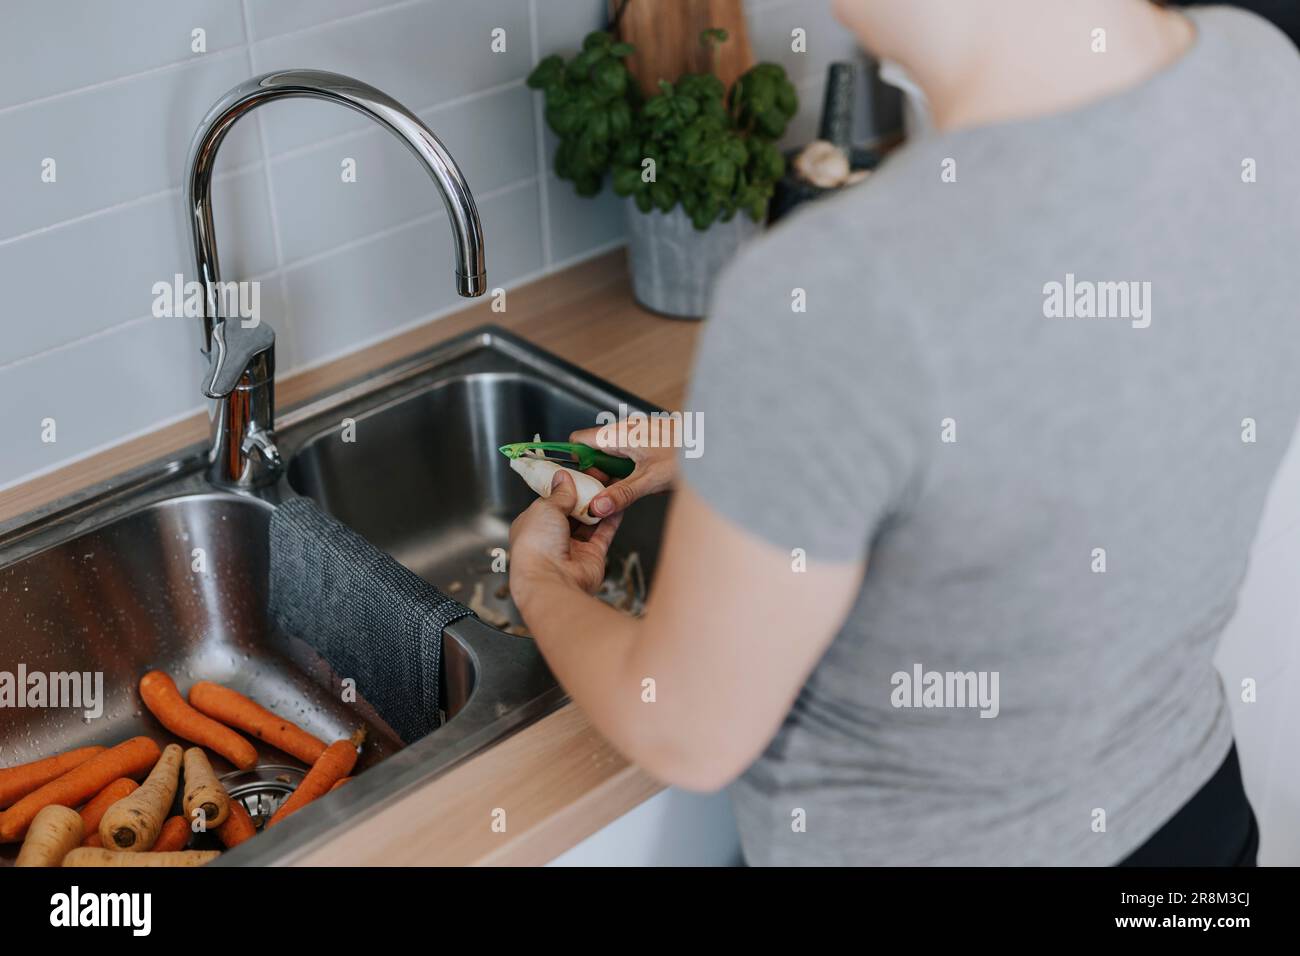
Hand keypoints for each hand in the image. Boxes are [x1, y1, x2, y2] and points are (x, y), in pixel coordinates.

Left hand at [509, 469, 622, 609]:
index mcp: (533, 524)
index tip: (578, 473)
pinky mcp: (592, 555)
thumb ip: (559, 493)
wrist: (552, 580)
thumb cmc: (537, 545)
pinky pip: (604, 533)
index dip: (564, 487)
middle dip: (584, 495)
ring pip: (589, 521)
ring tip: (610, 486)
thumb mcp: (545, 508)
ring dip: (598, 505)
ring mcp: (573, 547)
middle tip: (598, 477)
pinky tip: (618, 504)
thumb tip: (563, 477)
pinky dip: (611, 519)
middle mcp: (552, 537)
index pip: (550, 501)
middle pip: (572, 511)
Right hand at [571, 419, 679, 517]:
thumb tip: (598, 507)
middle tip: (603, 497)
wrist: (717, 443)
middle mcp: (626, 430)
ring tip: (622, 494)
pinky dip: (629, 471)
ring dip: (613, 475)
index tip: (580, 483)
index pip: (579, 441)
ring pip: (613, 456)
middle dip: (596, 475)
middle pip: (595, 452)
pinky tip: (640, 485)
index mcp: (619, 433)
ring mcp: (638, 434)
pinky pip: (629, 456)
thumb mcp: (649, 480)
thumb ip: (621, 494)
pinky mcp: (650, 441)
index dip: (576, 462)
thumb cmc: (688, 453)